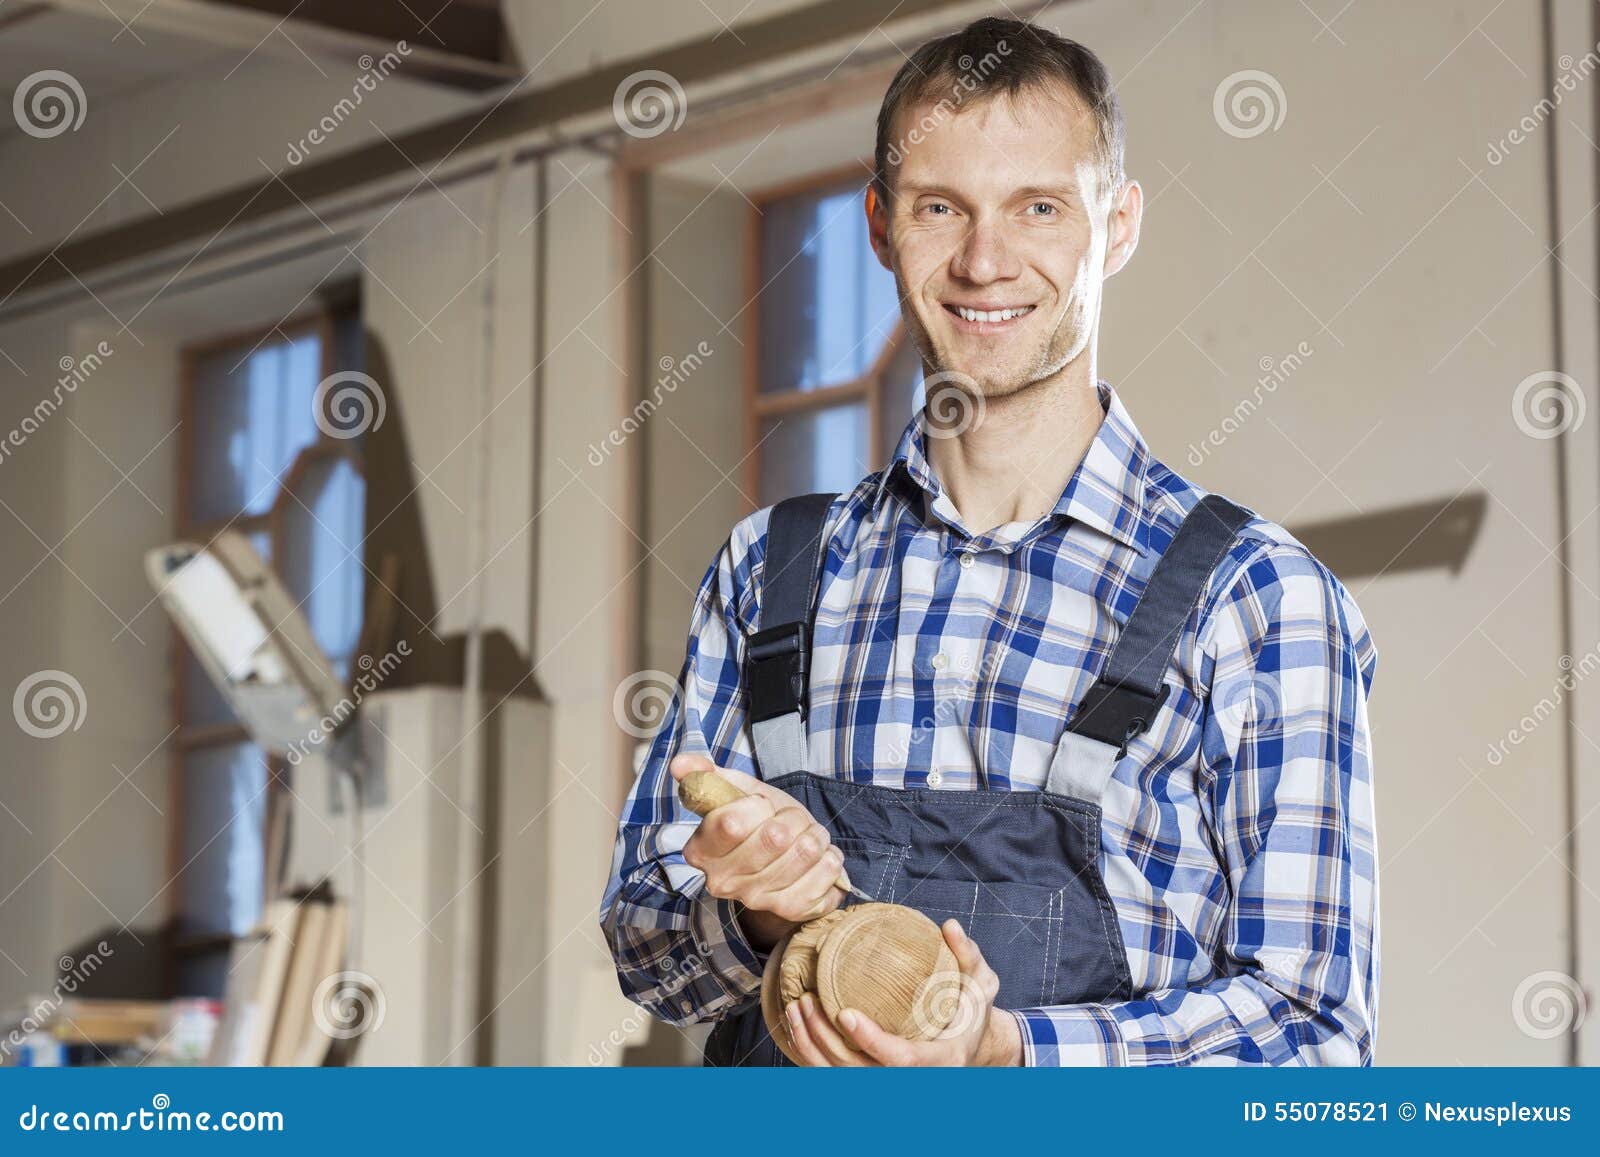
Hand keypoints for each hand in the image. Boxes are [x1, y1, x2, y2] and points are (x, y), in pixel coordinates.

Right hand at [671, 754, 843, 949]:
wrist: (780, 863)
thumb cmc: (757, 823)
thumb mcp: (734, 793)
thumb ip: (707, 776)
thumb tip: (680, 764)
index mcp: (701, 851)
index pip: (732, 823)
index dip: (757, 806)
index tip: (761, 805)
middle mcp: (723, 882)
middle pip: (775, 837)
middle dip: (793, 818)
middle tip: (790, 821)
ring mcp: (758, 900)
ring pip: (806, 852)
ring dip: (815, 835)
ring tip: (807, 837)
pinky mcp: (792, 910)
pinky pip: (827, 873)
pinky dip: (831, 858)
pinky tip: (820, 858)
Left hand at [786, 919, 1021, 1065]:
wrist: (973, 1049)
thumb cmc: (974, 1014)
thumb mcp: (982, 985)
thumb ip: (968, 956)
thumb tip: (949, 927)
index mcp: (943, 1060)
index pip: (901, 1061)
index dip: (871, 1041)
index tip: (843, 1013)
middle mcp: (915, 1082)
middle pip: (859, 1072)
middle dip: (826, 1040)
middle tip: (806, 999)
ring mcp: (892, 1086)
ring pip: (841, 1080)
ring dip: (812, 1048)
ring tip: (797, 1007)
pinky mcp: (874, 1082)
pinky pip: (835, 1079)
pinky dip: (811, 1057)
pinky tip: (797, 1027)